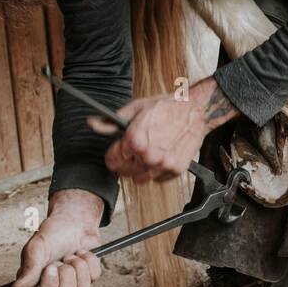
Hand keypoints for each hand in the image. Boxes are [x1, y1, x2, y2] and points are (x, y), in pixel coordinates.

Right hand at [11, 191, 103, 286]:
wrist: (73, 221)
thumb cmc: (52, 234)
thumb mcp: (37, 247)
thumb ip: (29, 268)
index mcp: (35, 283)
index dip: (49, 285)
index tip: (51, 267)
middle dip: (67, 274)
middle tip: (62, 259)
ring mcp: (73, 284)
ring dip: (79, 266)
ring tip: (71, 255)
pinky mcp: (88, 277)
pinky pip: (94, 276)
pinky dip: (89, 260)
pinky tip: (81, 253)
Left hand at [88, 78, 237, 183]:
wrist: (196, 109)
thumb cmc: (167, 106)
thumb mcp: (136, 108)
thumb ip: (111, 121)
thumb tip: (91, 123)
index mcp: (135, 140)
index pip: (111, 160)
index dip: (111, 154)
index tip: (116, 151)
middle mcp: (148, 156)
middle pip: (124, 172)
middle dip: (123, 163)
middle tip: (130, 153)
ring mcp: (163, 164)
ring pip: (140, 179)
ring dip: (139, 170)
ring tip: (146, 156)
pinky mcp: (177, 169)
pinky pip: (158, 180)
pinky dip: (157, 172)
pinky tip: (160, 157)